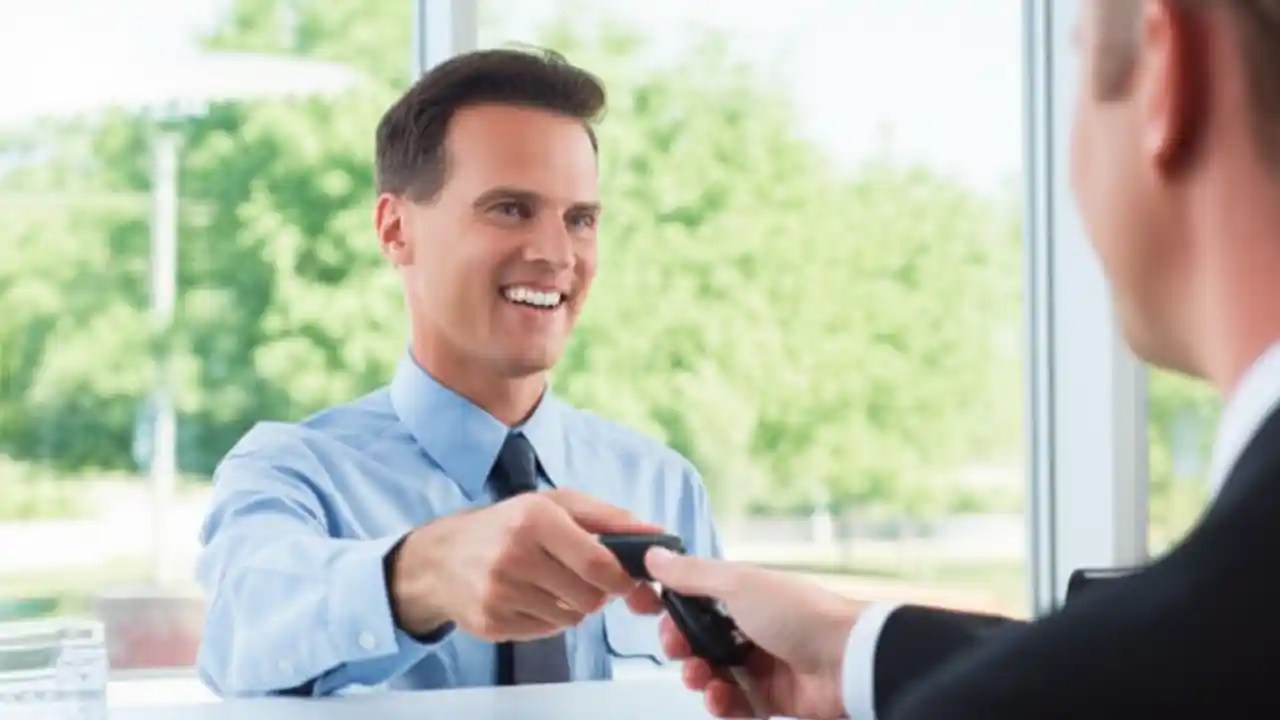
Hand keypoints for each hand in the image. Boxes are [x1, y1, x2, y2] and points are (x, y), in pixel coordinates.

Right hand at [387, 488, 662, 639]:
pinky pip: (546, 632)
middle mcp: (513, 555)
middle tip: (585, 578)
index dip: (623, 578)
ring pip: (571, 618)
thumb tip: (658, 533)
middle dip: (598, 592)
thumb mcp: (554, 505)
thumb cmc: (507, 525)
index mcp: (534, 518)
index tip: (627, 578)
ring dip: (573, 605)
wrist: (440, 559)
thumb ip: (610, 517)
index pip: (599, 563)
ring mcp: (499, 593)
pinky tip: (531, 598)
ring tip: (553, 583)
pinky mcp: (491, 623)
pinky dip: (549, 619)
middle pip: (589, 597)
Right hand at [642, 548, 861, 719]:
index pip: (692, 598)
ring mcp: (759, 664)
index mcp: (742, 594)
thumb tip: (654, 556)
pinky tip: (721, 696)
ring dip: (697, 677)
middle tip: (678, 647)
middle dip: (679, 645)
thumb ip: (691, 574)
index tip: (644, 608)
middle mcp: (749, 627)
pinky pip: (732, 705)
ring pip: (710, 675)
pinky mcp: (769, 699)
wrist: (847, 660)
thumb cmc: (798, 613)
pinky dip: (721, 703)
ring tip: (703, 677)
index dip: (667, 605)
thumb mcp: (737, 584)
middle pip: (696, 640)